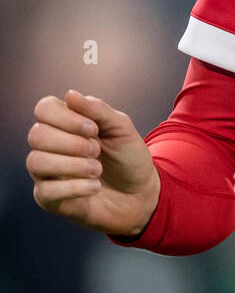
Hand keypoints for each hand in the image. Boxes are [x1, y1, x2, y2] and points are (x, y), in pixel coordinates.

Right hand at [27, 88, 160, 238]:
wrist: (140, 193)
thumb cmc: (128, 157)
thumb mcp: (121, 128)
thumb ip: (98, 110)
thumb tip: (70, 94)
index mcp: (64, 124)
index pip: (44, 108)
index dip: (66, 117)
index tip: (94, 129)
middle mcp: (49, 146)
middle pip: (36, 135)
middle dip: (72, 143)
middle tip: (97, 151)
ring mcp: (45, 172)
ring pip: (35, 162)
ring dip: (73, 165)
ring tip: (97, 170)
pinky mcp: (48, 198)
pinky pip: (46, 191)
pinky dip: (76, 187)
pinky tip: (95, 186)